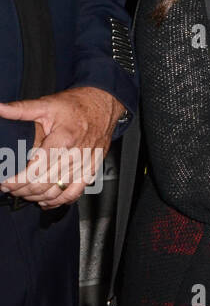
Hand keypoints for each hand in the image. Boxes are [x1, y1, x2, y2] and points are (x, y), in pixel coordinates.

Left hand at [0, 86, 118, 207]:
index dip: (18, 181)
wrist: (103, 104)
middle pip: (44, 183)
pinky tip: (47, 201)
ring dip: (37, 197)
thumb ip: (20, 110)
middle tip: (10, 189)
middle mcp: (76, 154)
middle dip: (23, 190)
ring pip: (57, 191)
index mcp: (64, 139)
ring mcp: (85, 164)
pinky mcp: (92, 169)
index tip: (5, 183)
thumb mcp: (46, 104)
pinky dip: (60, 201)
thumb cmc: (76, 105)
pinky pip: (76, 192)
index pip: (37, 169)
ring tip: (23, 194)